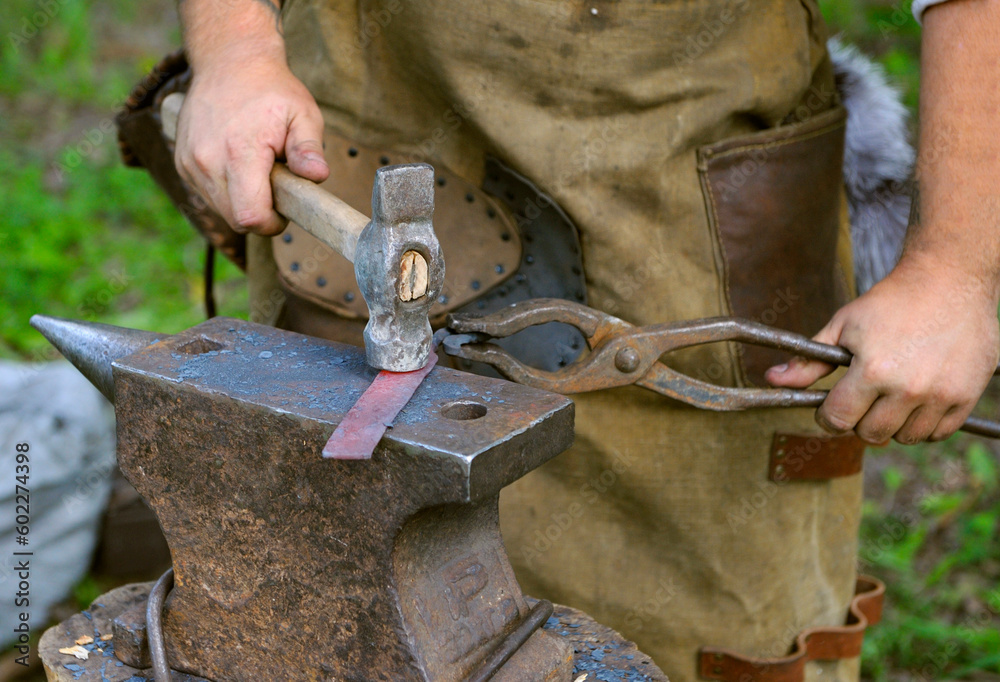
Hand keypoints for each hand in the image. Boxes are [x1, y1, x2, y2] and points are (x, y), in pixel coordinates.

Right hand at [174, 50, 328, 234]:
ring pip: (221, 210)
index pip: (250, 217)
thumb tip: (317, 175)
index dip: (272, 223)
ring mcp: (190, 163)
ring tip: (258, 171)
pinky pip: (207, 195)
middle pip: (236, 219)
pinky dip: (226, 192)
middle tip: (277, 187)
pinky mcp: (182, 163)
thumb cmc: (272, 89)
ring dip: (243, 202)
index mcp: (238, 152)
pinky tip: (239, 166)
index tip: (285, 209)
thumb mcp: (302, 113)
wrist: (229, 60)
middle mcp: (206, 161)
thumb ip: (309, 149)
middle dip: (260, 214)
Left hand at [766, 254, 998, 443]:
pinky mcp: (966, 397)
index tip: (831, 407)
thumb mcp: (843, 325)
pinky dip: (923, 424)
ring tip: (891, 394)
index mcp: (874, 371)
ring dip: (892, 423)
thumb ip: (809, 361)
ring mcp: (941, 395)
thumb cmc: (891, 302)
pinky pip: (937, 433)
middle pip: (870, 434)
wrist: (949, 281)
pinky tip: (917, 398)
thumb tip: (772, 379)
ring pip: (904, 437)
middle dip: (859, 419)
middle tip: (863, 395)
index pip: (838, 420)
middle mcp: (908, 389)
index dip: (827, 416)